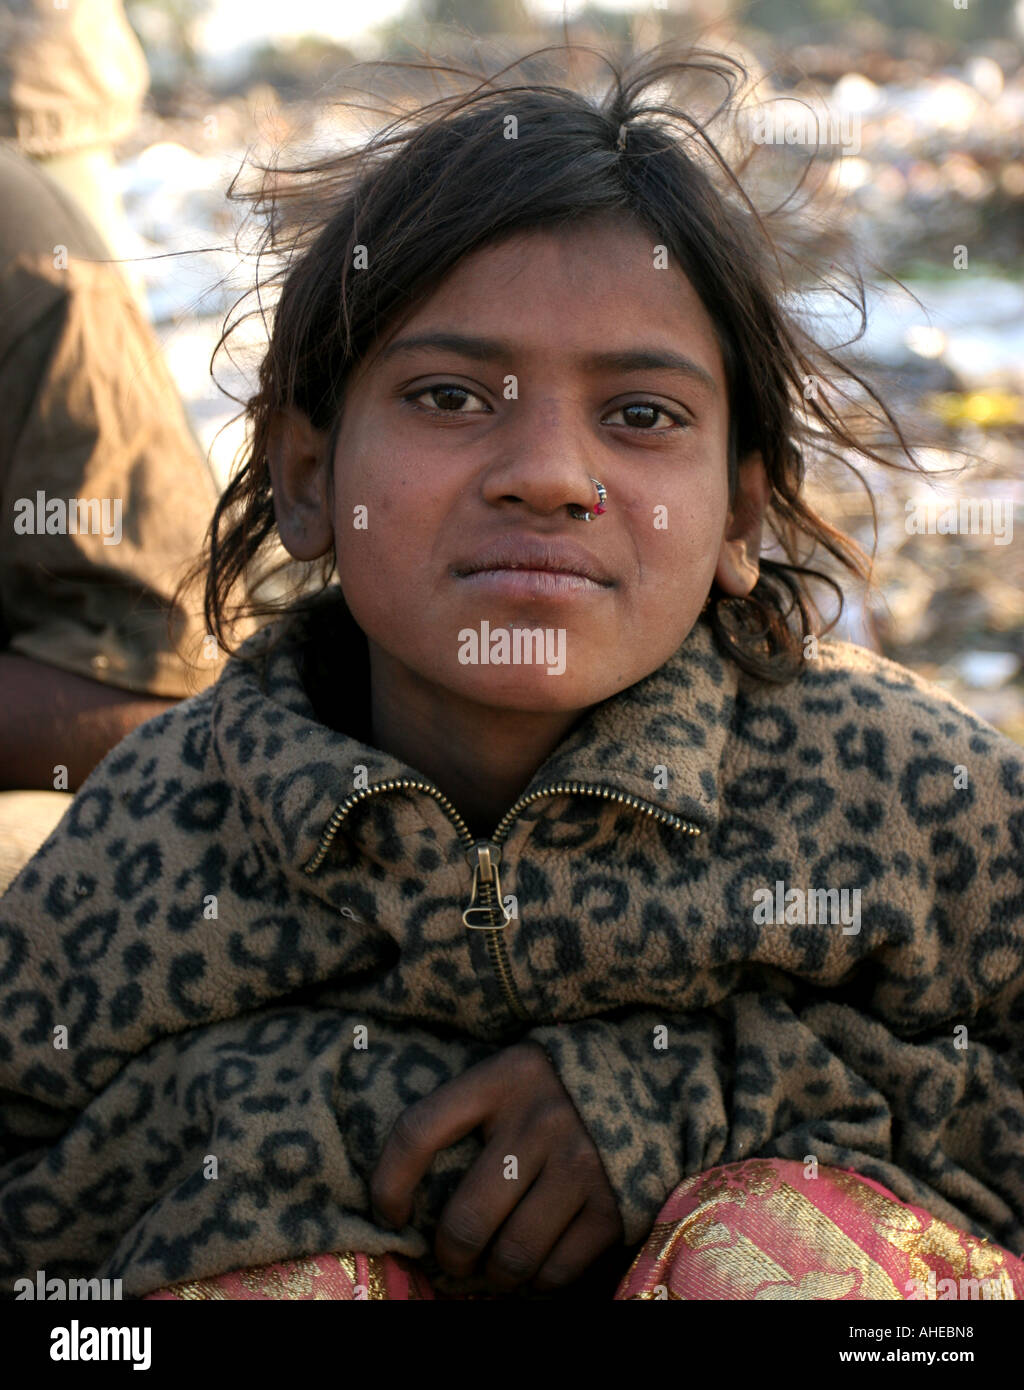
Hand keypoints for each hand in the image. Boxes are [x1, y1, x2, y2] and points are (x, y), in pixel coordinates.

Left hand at [369, 1039, 623, 1291]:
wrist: (646, 1082)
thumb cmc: (552, 1090)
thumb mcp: (506, 1078)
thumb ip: (465, 1116)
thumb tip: (410, 1202)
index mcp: (501, 1078)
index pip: (420, 1131)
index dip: (389, 1183)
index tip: (391, 1214)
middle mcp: (540, 1119)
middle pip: (467, 1219)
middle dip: (450, 1255)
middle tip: (453, 1259)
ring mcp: (581, 1163)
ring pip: (511, 1255)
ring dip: (494, 1276)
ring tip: (492, 1266)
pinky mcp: (612, 1203)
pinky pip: (557, 1272)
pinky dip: (538, 1282)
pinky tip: (535, 1265)